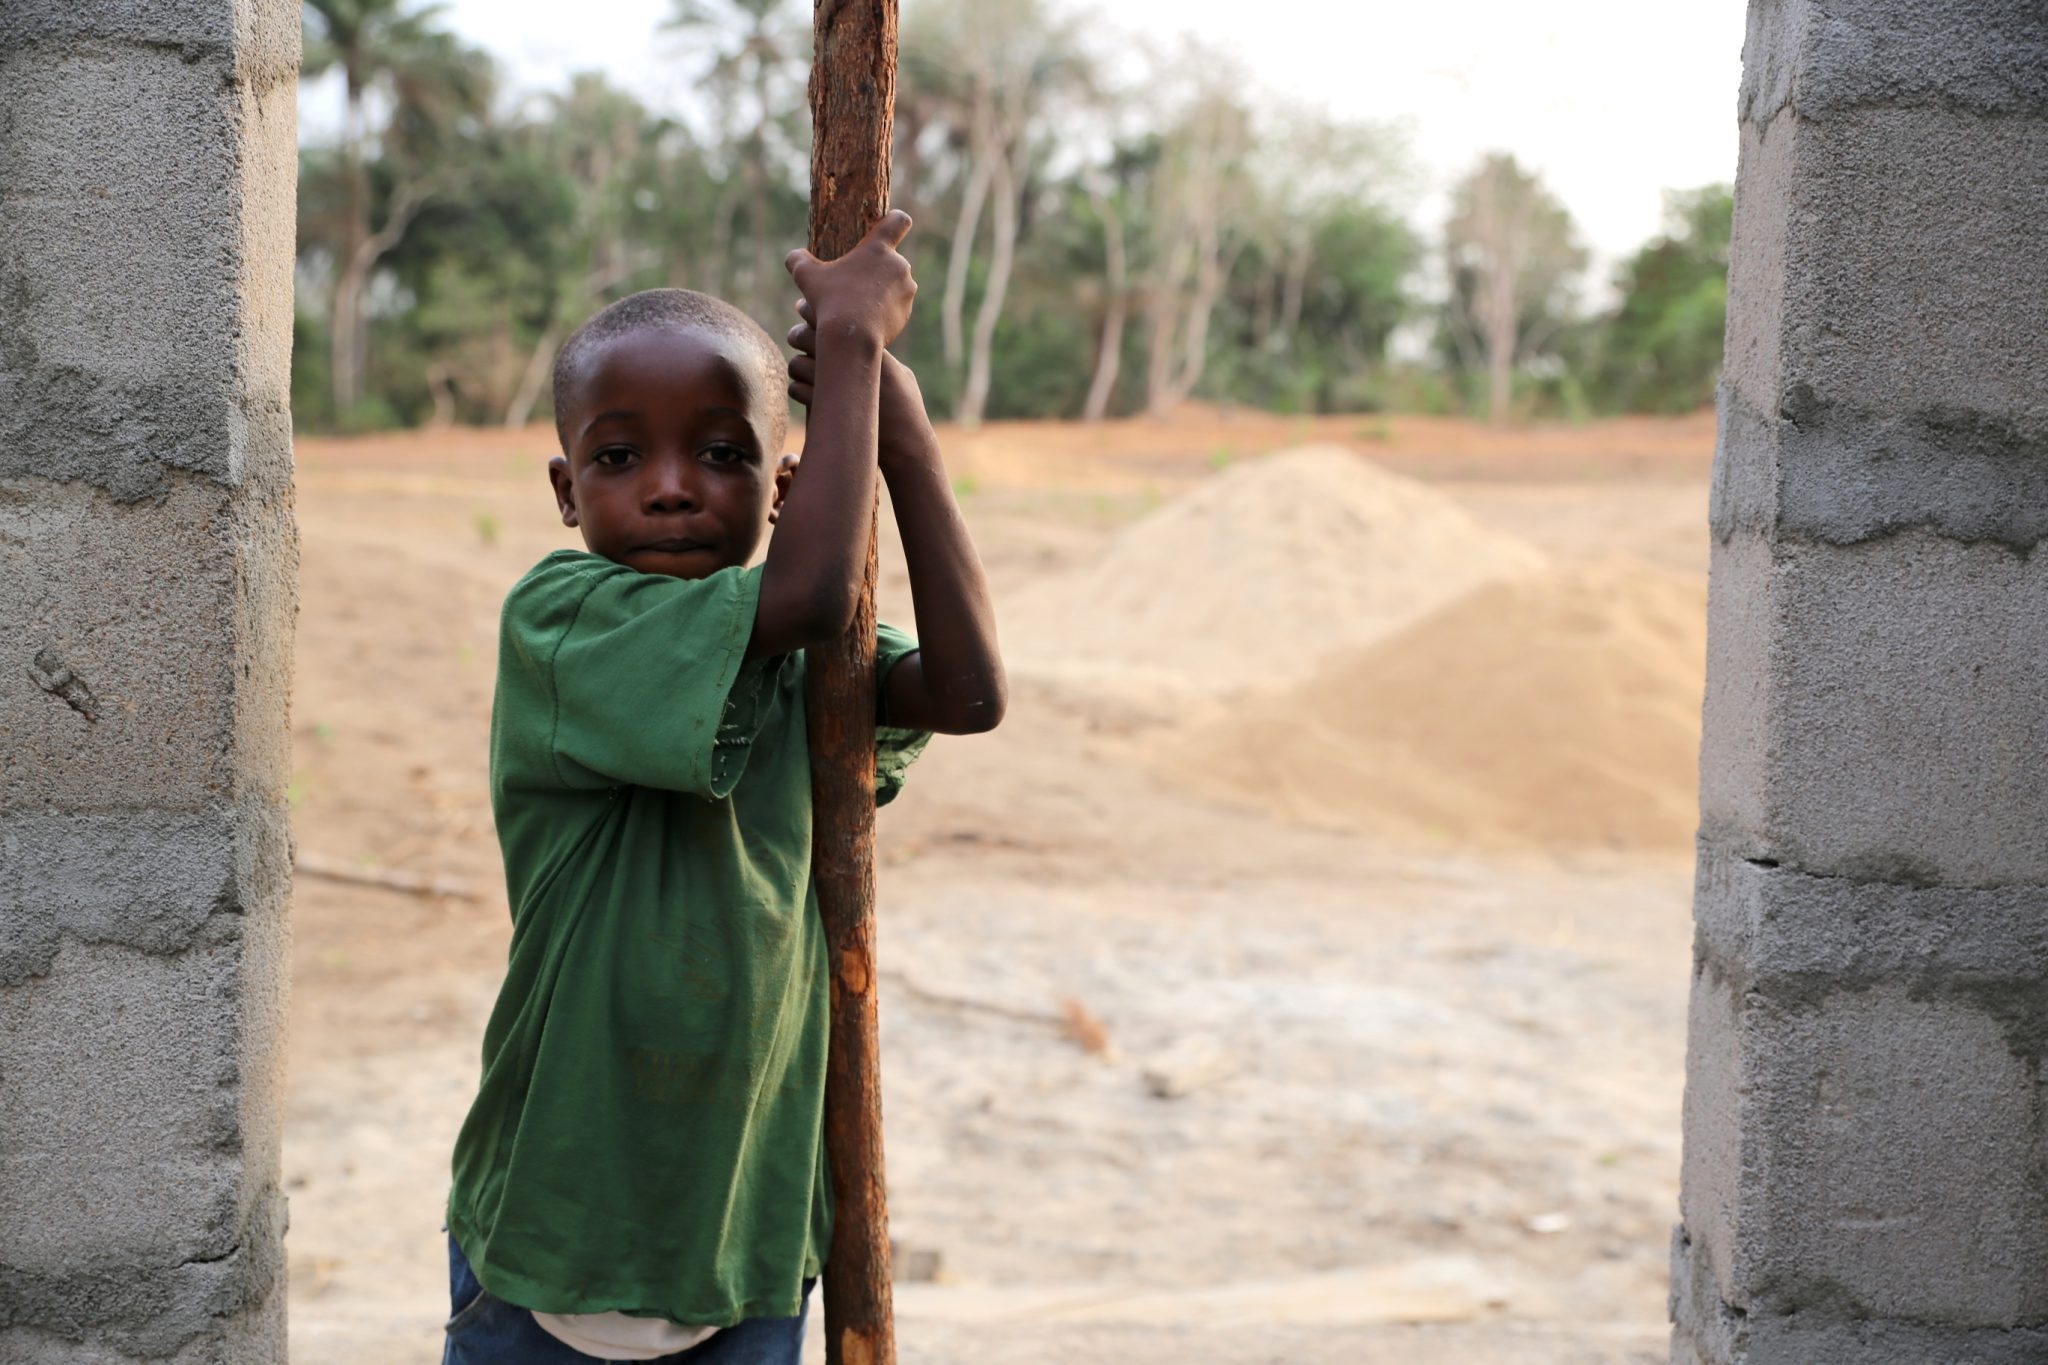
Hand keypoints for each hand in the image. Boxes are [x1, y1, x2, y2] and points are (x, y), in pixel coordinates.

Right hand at [782, 210, 916, 350]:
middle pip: (891, 259)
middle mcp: (899, 266)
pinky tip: (866, 319)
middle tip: (854, 282)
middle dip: (876, 268)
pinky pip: (896, 306)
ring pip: (894, 284)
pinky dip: (884, 310)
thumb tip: (794, 257)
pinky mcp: (906, 314)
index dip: (895, 219)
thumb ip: (798, 260)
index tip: (887, 225)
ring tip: (858, 304)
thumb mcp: (806, 277)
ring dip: (881, 289)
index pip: (899, 221)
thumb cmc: (829, 302)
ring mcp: (906, 291)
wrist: (851, 340)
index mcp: (879, 249)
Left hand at [789, 300, 934, 465]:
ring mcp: (833, 384)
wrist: (904, 443)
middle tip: (798, 337)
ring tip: (807, 371)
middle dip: (799, 335)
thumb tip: (867, 348)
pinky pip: (796, 389)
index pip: (831, 317)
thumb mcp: (902, 374)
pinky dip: (799, 389)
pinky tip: (808, 393)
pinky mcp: (822, 407)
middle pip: (805, 336)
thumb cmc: (908, 408)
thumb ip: (881, 357)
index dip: (813, 311)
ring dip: (798, 366)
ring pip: (796, 364)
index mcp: (869, 346)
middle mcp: (848, 361)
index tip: (804, 309)